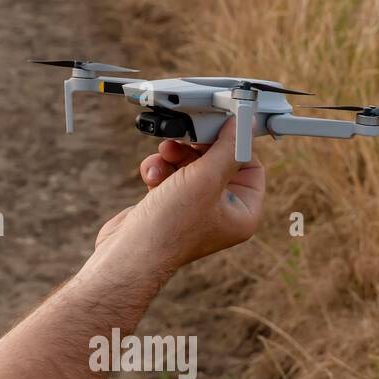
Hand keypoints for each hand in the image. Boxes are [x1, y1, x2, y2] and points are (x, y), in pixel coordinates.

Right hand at [91, 117, 264, 280]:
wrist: (128, 254)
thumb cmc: (170, 226)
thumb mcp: (205, 179)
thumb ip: (227, 148)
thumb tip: (245, 124)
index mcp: (242, 212)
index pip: (250, 165)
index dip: (232, 145)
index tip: (214, 126)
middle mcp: (221, 212)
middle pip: (216, 162)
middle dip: (194, 149)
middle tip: (182, 137)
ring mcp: (193, 209)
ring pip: (189, 166)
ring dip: (172, 157)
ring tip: (162, 157)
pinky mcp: (168, 205)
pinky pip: (170, 175)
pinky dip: (159, 170)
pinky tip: (150, 176)